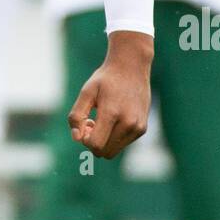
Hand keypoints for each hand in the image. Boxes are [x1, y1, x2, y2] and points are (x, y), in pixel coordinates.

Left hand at [67, 30, 151, 158]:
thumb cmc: (106, 79)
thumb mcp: (86, 92)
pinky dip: (114, 137)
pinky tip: (113, 119)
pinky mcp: (142, 128)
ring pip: (114, 151)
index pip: (95, 145)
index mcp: (112, 113)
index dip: (85, 139)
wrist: (132, 67)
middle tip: (92, 121)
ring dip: (104, 141)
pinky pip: (123, 144)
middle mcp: (128, 123)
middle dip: (93, 142)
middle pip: (104, 152)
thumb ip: (77, 116)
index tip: (86, 122)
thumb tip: (77, 139)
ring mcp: (138, 127)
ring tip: (102, 119)